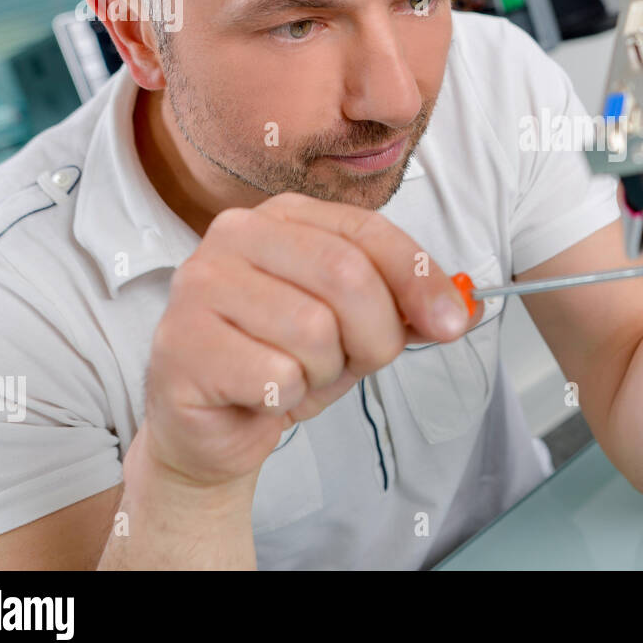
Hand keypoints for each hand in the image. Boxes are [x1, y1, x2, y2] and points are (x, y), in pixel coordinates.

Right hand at [138, 191, 478, 491]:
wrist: (217, 426)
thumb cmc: (285, 360)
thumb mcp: (359, 326)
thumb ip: (408, 307)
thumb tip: (463, 307)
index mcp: (284, 216)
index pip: (368, 232)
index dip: (419, 278)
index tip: (451, 322)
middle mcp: (235, 236)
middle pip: (346, 275)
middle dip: (375, 333)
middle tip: (358, 361)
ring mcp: (198, 285)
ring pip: (313, 329)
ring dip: (323, 371)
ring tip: (296, 374)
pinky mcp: (179, 344)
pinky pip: (274, 375)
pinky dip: (286, 397)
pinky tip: (261, 393)